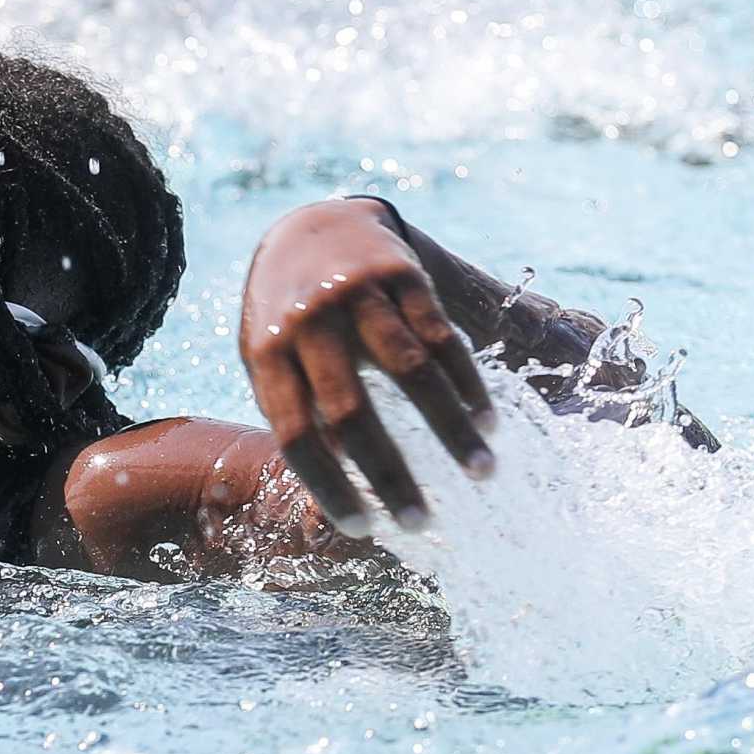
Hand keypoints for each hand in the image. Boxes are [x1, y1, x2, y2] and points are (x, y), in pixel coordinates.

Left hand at [239, 198, 494, 535]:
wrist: (309, 224)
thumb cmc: (286, 316)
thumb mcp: (269, 360)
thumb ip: (293, 413)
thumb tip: (333, 491)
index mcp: (267, 353)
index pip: (295, 434)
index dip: (328, 486)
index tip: (364, 529)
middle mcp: (309, 322)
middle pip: (352, 411)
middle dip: (391, 475)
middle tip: (423, 523)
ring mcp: (357, 294)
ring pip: (411, 370)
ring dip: (451, 428)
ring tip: (482, 472)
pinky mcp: (401, 273)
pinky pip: (441, 334)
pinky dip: (467, 382)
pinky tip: (487, 419)